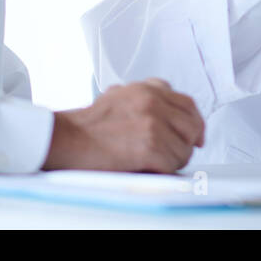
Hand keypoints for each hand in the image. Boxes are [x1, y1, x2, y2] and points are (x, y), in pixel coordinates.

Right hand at [43, 78, 204, 172]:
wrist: (66, 138)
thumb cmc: (87, 125)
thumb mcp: (119, 95)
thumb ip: (146, 97)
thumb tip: (169, 113)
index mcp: (148, 89)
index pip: (187, 103)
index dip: (193, 121)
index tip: (195, 135)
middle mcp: (153, 102)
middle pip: (192, 124)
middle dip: (187, 143)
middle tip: (175, 154)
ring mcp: (152, 123)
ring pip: (183, 147)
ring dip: (172, 160)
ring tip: (155, 163)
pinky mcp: (149, 145)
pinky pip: (171, 164)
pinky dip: (163, 171)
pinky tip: (149, 169)